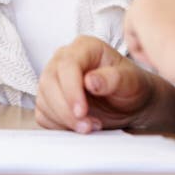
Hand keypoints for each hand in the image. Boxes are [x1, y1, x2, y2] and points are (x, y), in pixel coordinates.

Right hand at [35, 35, 174, 132]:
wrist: (131, 102)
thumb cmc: (131, 86)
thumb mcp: (130, 81)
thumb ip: (112, 79)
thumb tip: (90, 81)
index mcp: (85, 47)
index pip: (67, 64)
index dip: (71, 89)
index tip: (81, 111)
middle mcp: (65, 58)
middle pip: (49, 81)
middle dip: (65, 108)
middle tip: (87, 125)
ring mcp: (55, 77)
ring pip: (43, 98)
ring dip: (63, 119)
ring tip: (89, 126)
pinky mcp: (51, 98)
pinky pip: (43, 112)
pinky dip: (57, 124)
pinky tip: (77, 126)